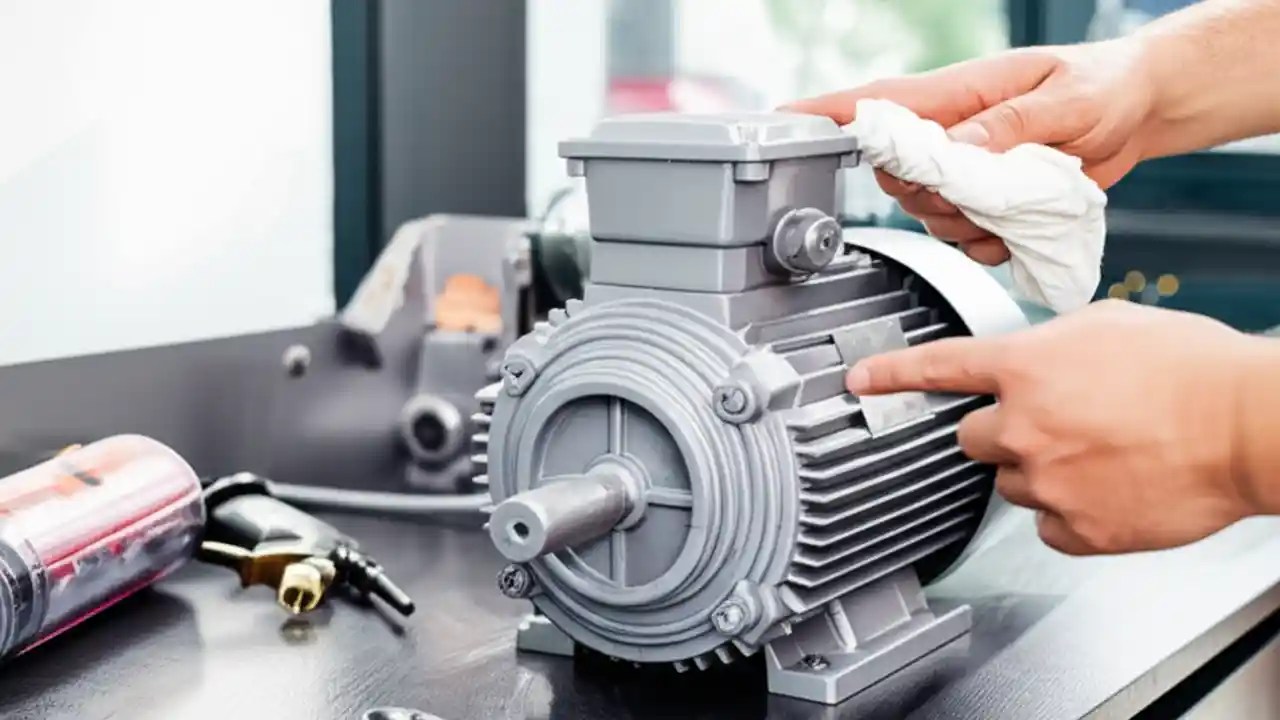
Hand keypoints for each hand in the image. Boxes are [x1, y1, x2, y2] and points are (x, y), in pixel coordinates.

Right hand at [786, 39, 1154, 265]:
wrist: (1135, 109)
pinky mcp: (982, 204)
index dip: (827, 113)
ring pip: (928, 216)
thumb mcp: (1067, 100)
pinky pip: (964, 242)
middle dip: (934, 195)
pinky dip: (992, 244)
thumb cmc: (1101, 85)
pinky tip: (1023, 224)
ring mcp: (962, 172)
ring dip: (970, 222)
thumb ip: (1011, 125)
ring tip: (1023, 198)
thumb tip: (957, 148)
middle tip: (994, 184)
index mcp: (956, 95)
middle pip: (896, 178)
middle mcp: (947, 135)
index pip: (878, 104)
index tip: (783, 121)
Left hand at [845, 300, 1266, 555]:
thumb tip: (1031, 359)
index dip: (891, 374)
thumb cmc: (1190, 369)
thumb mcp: (1107, 324)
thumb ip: (1049, 344)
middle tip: (1055, 423)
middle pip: (970, 437)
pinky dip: (1070, 513)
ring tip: (1098, 453)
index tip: (859, 382)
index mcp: (1026, 367)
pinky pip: (1048, 527)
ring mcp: (1048, 482)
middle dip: (1001, 430)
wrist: (1247, 425)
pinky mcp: (1078, 529)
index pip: (937, 368)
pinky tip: (1108, 487)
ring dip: (1039, 470)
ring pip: (1010, 483)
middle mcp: (1024, 426)